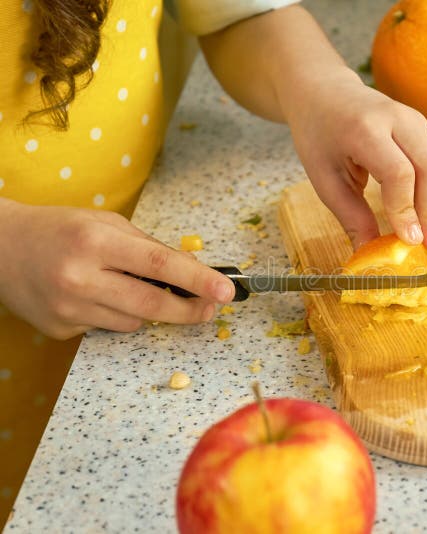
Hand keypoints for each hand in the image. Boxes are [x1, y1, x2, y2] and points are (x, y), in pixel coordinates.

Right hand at [0, 200, 234, 339]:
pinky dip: (117, 315)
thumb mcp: (105, 223)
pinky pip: (108, 328)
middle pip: (151, 305)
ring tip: (128, 286)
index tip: (225, 290)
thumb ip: (148, 246)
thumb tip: (192, 269)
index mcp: (94, 241)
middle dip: (189, 310)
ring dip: (148, 310)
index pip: (158, 264)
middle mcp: (79, 277)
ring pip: (134, 322)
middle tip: (210, 308)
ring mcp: (68, 308)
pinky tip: (96, 296)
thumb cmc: (60, 229)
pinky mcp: (60, 329)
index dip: (197, 279)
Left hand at [199, 5, 426, 260]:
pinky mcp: (426, 132)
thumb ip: (349, 214)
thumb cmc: (319, 135)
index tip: (410, 241)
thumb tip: (369, 254)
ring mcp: (418, 122)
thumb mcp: (323, 176)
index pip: (398, 171)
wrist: (325, 91)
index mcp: (367, 128)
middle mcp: (399, 120)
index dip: (407, 208)